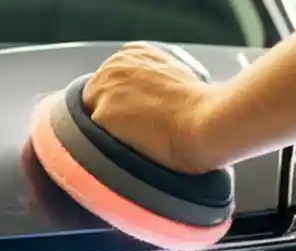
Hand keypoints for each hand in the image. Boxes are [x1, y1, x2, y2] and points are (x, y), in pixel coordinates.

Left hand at [81, 42, 218, 174]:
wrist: (205, 122)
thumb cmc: (199, 107)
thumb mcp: (174, 77)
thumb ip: (149, 82)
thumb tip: (139, 102)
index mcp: (131, 54)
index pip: (108, 83)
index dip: (120, 105)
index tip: (136, 118)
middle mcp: (113, 65)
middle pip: (94, 99)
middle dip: (109, 117)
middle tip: (136, 135)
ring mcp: (104, 89)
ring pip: (91, 119)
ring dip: (106, 134)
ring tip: (134, 144)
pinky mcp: (101, 114)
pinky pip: (93, 139)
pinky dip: (106, 148)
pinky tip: (128, 151)